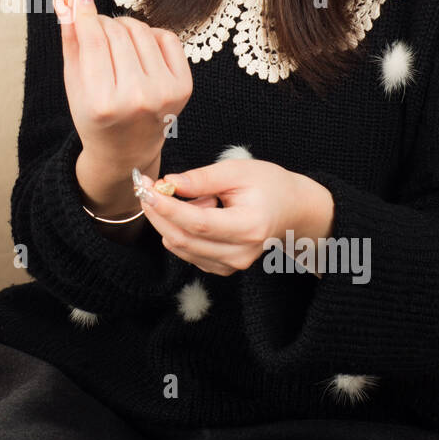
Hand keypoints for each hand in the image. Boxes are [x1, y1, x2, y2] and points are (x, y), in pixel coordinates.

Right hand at [53, 0, 192, 178]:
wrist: (125, 151)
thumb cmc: (93, 115)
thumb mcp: (73, 82)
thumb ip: (70, 37)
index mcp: (102, 103)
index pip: (93, 39)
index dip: (83, 11)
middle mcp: (137, 99)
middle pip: (116, 31)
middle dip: (101, 22)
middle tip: (94, 29)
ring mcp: (164, 93)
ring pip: (141, 30)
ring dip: (124, 26)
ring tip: (115, 43)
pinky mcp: (183, 86)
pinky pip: (167, 37)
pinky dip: (151, 35)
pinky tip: (139, 51)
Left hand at [134, 158, 330, 276]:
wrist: (291, 210)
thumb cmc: (267, 185)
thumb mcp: (237, 171)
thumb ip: (202, 178)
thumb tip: (167, 183)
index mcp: (249, 226)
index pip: (198, 223)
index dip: (167, 207)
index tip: (146, 187)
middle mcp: (240, 253)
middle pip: (183, 238)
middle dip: (158, 212)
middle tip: (147, 186)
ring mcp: (232, 265)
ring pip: (180, 247)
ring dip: (169, 220)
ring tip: (192, 196)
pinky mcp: (223, 268)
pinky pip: (187, 252)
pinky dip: (179, 230)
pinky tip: (197, 211)